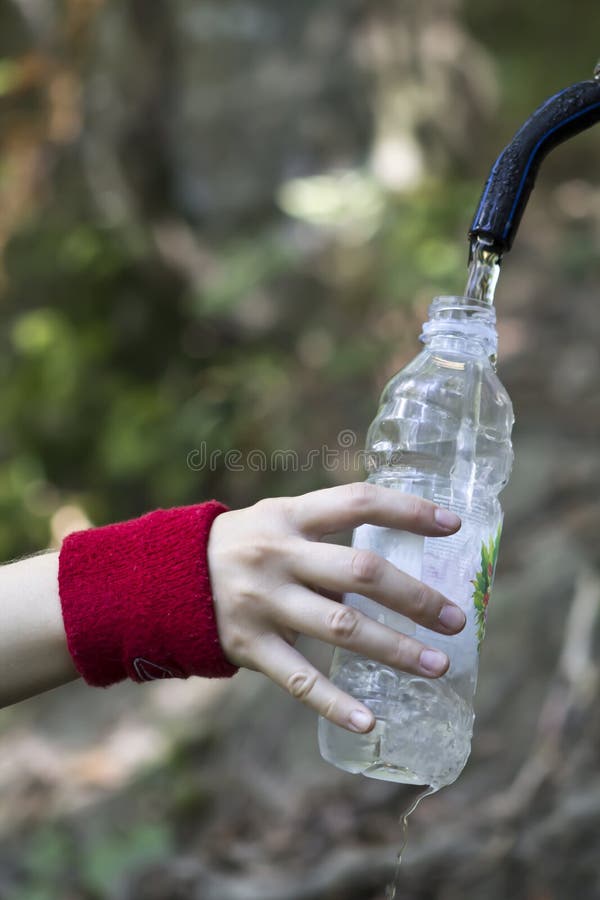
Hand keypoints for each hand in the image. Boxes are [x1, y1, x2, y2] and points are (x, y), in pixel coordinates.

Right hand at [207, 483, 463, 733]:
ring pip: (341, 627)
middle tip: (456, 618)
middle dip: (414, 596)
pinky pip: (300, 679)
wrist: (166, 579)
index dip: (407, 511)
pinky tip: (371, 721)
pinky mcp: (250, 647)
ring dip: (395, 649)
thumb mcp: (278, 519)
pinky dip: (336, 703)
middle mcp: (279, 556)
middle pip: (358, 572)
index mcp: (290, 516)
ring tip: (439, 666)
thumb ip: (328, 531)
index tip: (452, 526)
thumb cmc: (244, 544)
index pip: (357, 502)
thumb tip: (402, 545)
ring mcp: (264, 603)